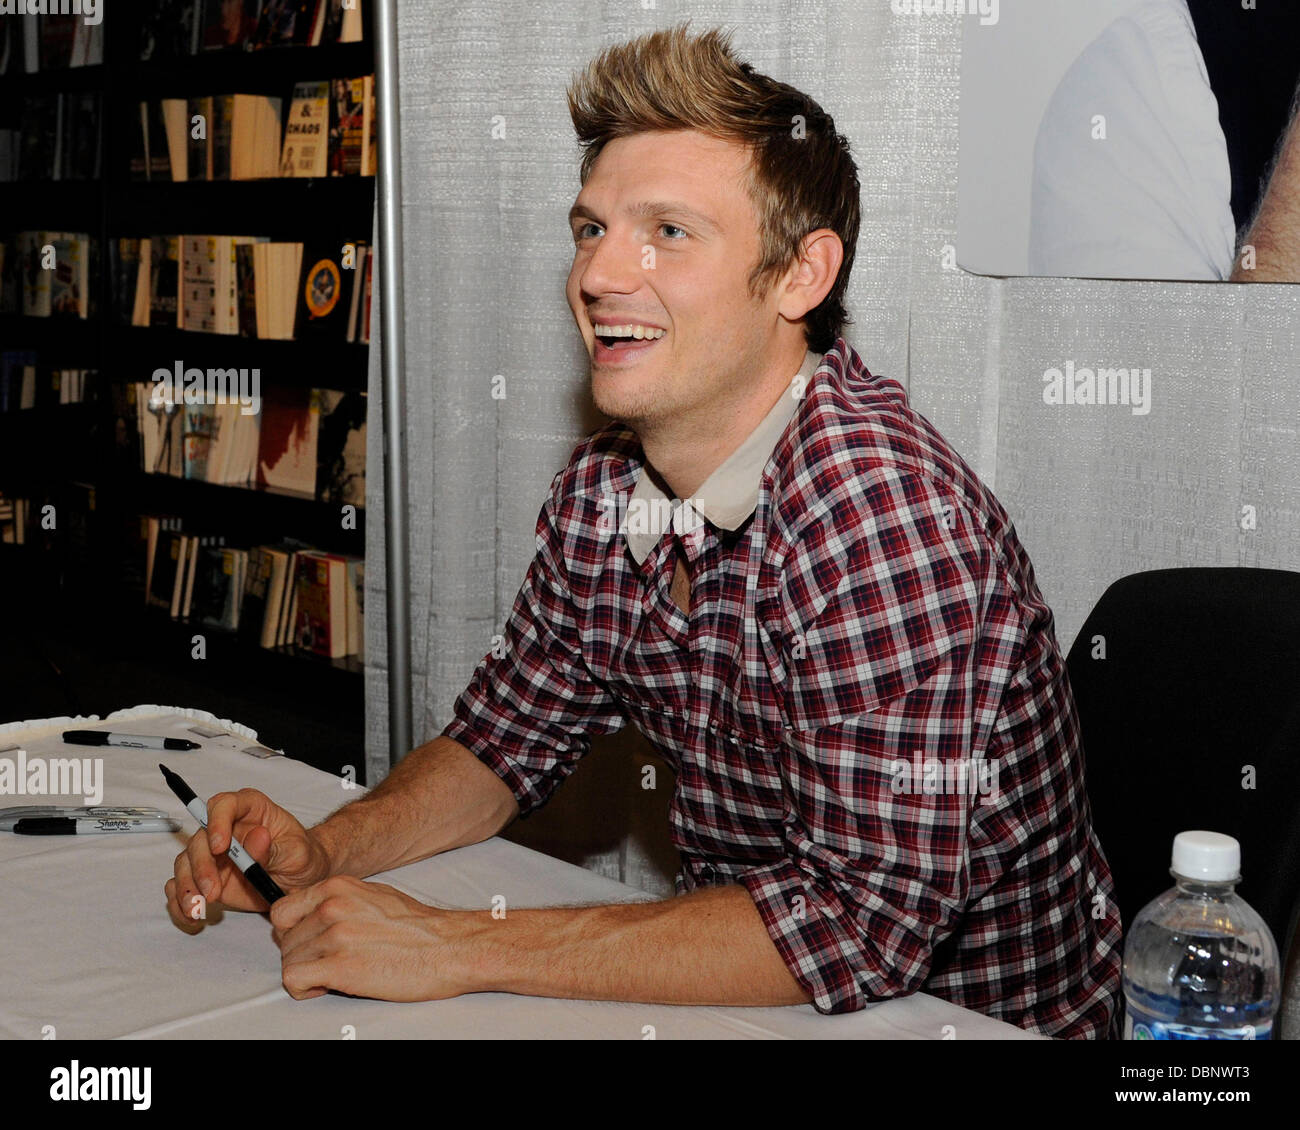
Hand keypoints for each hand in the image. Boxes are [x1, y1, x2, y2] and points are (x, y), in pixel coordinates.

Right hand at [165, 787, 330, 930]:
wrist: (302, 880)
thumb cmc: (302, 857)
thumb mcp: (298, 853)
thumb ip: (275, 849)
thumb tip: (256, 837)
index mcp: (251, 809)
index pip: (225, 804)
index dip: (217, 822)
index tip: (220, 847)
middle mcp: (226, 828)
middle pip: (200, 839)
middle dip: (201, 867)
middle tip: (212, 893)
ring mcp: (212, 854)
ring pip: (185, 863)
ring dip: (187, 888)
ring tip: (198, 911)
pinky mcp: (205, 877)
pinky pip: (183, 886)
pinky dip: (181, 903)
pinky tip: (192, 917)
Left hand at [270, 875, 470, 1001]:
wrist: (447, 948)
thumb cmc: (417, 927)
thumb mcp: (373, 896)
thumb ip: (339, 901)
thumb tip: (313, 914)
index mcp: (338, 887)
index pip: (282, 910)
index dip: (290, 932)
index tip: (306, 942)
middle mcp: (332, 907)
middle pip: (284, 940)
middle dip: (301, 955)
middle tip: (325, 962)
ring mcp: (336, 936)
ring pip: (288, 961)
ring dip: (306, 973)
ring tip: (333, 974)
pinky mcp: (340, 967)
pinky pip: (294, 980)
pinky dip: (305, 989)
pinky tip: (327, 986)